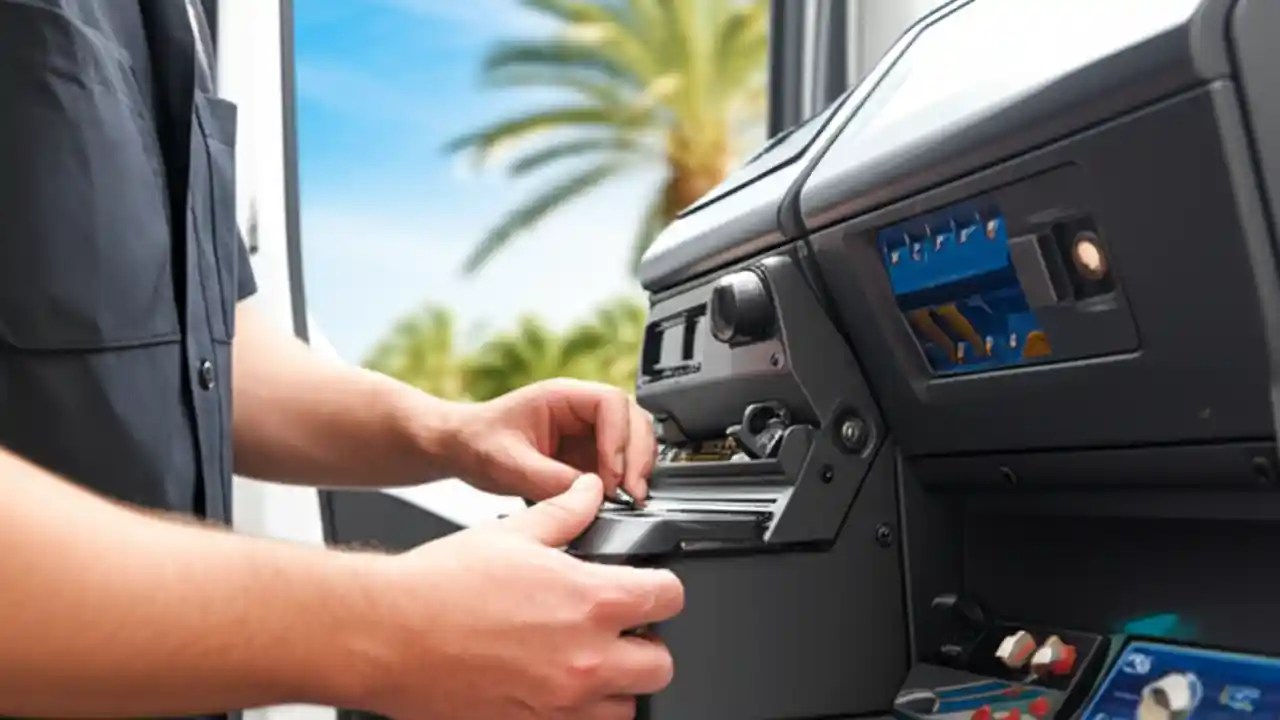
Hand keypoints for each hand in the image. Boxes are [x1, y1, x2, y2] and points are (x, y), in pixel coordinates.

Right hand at [365, 474, 683, 718]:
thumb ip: (565, 512)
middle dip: (645, 646)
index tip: (648, 589)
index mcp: (589, 601)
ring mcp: (561, 703)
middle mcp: (585, 658)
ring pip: (626, 708)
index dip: (661, 589)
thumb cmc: (441, 586)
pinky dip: (577, 712)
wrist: (387, 633)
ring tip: (585, 661)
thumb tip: (589, 492)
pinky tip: (552, 687)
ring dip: (615, 685)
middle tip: (618, 632)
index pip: (669, 598)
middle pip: (661, 665)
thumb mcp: (514, 533)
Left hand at [454, 379, 657, 502]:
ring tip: (629, 498)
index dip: (619, 438)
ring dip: (638, 468)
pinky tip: (618, 500)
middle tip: (631, 492)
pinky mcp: (588, 455)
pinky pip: (619, 462)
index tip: (611, 474)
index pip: (611, 403)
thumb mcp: (509, 465)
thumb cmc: (477, 443)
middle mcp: (580, 409)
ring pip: (633, 439)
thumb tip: (589, 496)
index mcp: (562, 396)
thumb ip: (550, 481)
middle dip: (638, 456)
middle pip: (632, 419)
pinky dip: (626, 481)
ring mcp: (587, 431)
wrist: (460, 449)